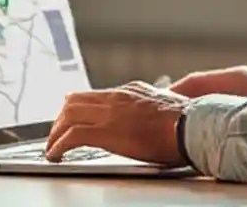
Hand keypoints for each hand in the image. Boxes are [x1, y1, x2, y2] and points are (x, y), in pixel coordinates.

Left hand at [46, 81, 187, 164]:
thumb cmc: (188, 122)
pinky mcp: (106, 132)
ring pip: (68, 114)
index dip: (79, 108)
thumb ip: (151, 110)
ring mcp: (110, 112)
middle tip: (57, 135)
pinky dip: (58, 146)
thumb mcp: (167, 108)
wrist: (193, 126)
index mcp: (132, 91)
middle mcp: (117, 96)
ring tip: (53, 147)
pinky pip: (72, 136)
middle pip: (75, 100)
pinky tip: (56, 156)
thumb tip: (152, 120)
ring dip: (56, 132)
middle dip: (62, 119)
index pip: (96, 94)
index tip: (73, 119)